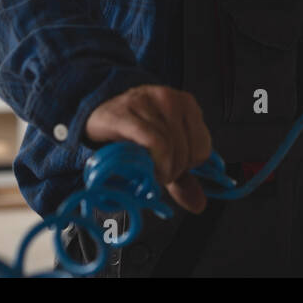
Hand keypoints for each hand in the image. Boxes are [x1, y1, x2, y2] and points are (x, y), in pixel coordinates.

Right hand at [83, 85, 213, 212]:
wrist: (98, 119)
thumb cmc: (135, 135)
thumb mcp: (165, 155)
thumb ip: (184, 180)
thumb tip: (199, 204)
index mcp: (186, 103)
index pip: (203, 147)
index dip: (188, 165)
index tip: (172, 167)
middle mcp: (169, 98)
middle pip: (187, 149)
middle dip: (174, 169)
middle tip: (157, 172)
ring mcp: (146, 101)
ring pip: (169, 146)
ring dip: (160, 168)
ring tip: (148, 170)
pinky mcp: (125, 113)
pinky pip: (152, 141)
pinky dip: (153, 161)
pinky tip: (144, 168)